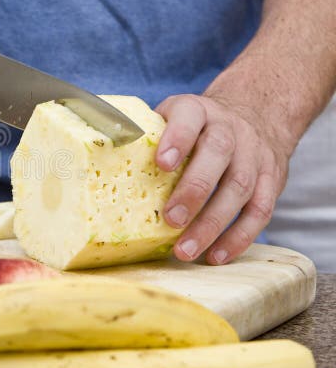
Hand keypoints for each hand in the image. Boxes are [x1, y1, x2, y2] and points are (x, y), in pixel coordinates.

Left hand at [154, 94, 293, 264]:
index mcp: (198, 111)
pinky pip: (260, 211)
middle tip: (170, 219)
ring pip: (239, 188)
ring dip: (212, 224)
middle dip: (194, 190)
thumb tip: (96, 164)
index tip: (161, 163)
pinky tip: (215, 256)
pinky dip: (239, 237)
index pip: (189, 117)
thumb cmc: (196, 126)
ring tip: (185, 250)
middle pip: (217, 154)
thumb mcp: (171, 116)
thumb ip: (145, 135)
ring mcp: (254, 154)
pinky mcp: (272, 179)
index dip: (176, 139)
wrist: (255, 115)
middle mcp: (230, 129)